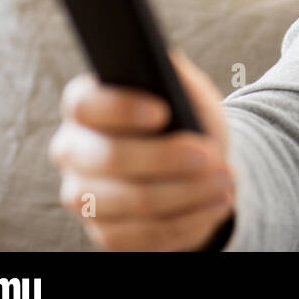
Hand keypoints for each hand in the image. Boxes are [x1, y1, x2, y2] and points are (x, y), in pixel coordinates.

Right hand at [48, 50, 234, 250]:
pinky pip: (140, 237)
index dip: (120, 108)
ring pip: (127, 202)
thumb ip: (173, 74)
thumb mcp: (188, 92)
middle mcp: (74, 151)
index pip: (84, 104)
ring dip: (184, 194)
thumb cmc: (188, 120)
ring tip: (225, 181)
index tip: (162, 112)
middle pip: (108, 158)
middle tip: (209, 155)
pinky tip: (215, 206)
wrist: (200, 168)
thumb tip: (162, 62)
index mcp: (87, 107)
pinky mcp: (105, 233)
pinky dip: (185, 222)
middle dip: (165, 158)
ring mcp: (84, 197)